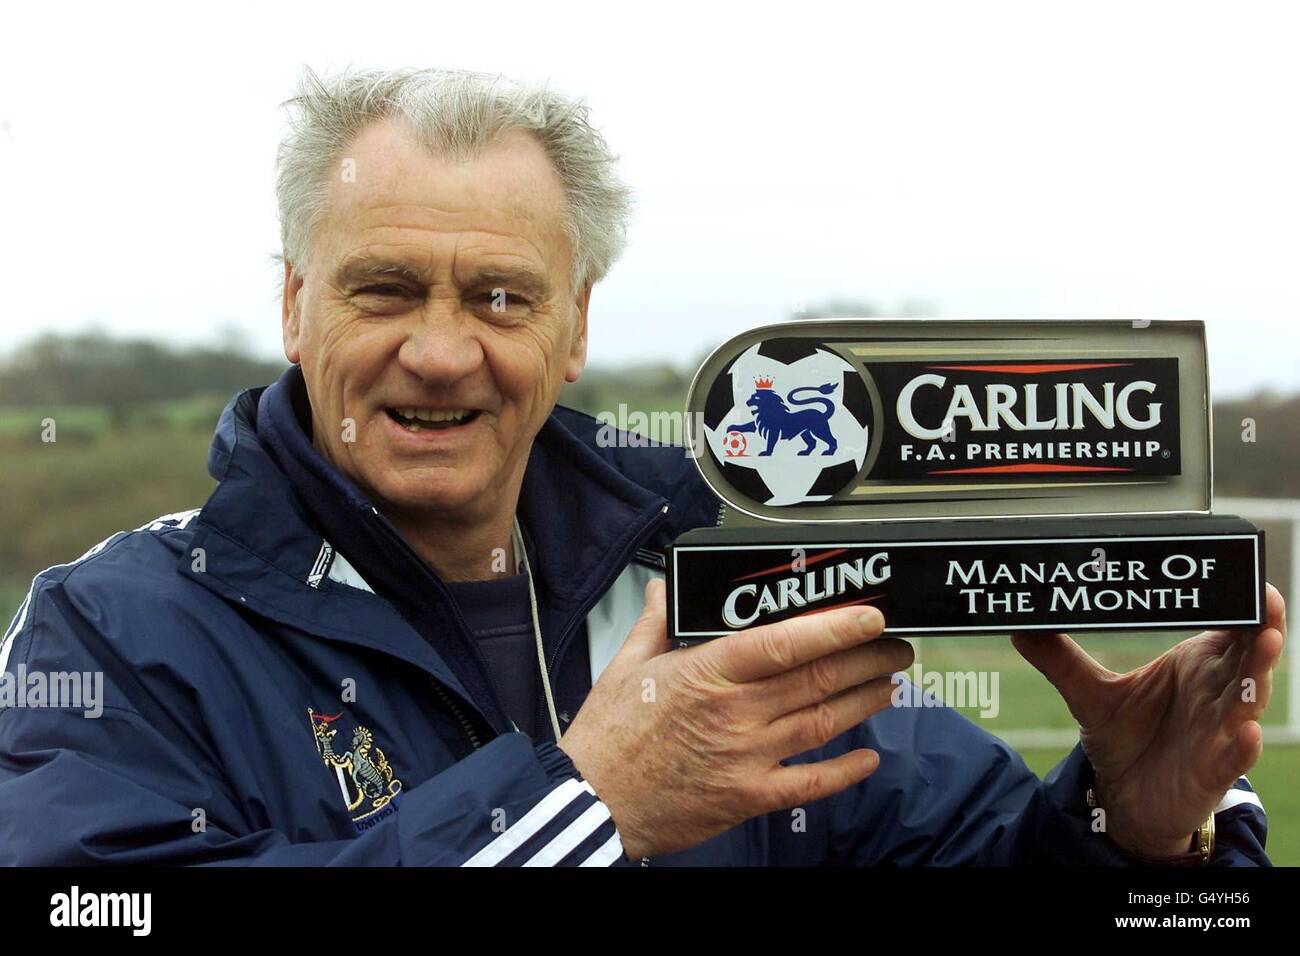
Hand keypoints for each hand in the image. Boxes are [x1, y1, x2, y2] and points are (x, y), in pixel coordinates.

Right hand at [560, 579, 911, 858]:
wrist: (592, 800)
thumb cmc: (608, 735)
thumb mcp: (626, 665)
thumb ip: (656, 623)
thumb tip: (663, 589)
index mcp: (707, 673)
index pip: (784, 643)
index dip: (834, 628)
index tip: (869, 616)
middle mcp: (736, 713)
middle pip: (816, 679)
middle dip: (864, 659)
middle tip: (893, 646)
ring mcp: (746, 757)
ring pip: (821, 723)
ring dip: (863, 702)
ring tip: (889, 684)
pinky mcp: (747, 796)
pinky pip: (808, 784)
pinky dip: (844, 772)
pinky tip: (868, 758)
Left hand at [1012, 584, 1285, 858]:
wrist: (1125, 798)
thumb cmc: (1123, 737)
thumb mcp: (1088, 693)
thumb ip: (1059, 658)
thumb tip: (1021, 624)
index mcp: (1195, 663)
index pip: (1226, 626)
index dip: (1239, 602)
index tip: (1243, 574)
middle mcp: (1215, 692)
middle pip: (1247, 655)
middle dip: (1260, 628)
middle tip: (1265, 599)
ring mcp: (1217, 731)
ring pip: (1248, 699)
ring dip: (1257, 674)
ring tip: (1264, 643)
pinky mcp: (1213, 772)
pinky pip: (1233, 757)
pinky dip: (1242, 744)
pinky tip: (1245, 731)